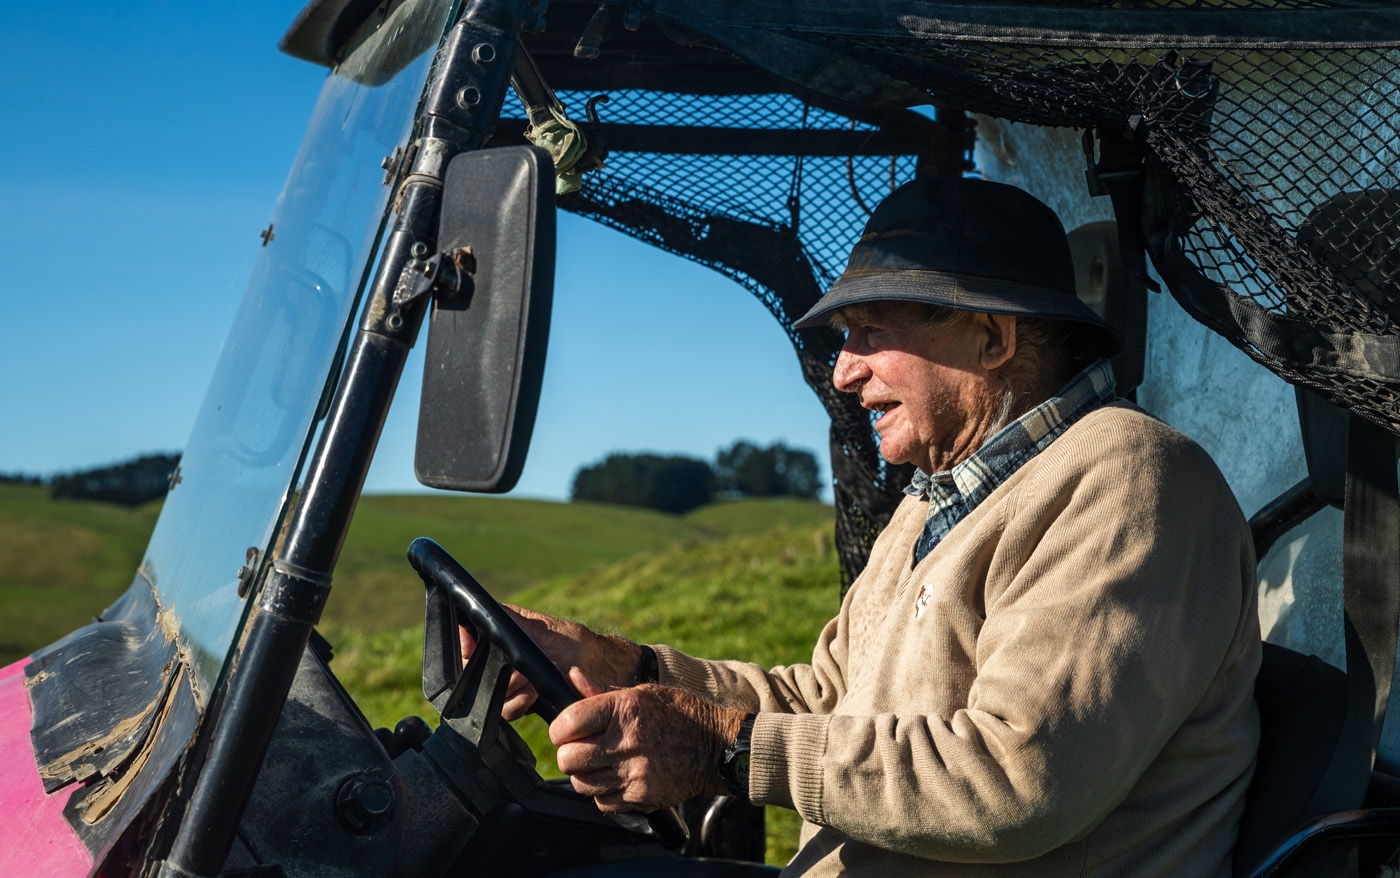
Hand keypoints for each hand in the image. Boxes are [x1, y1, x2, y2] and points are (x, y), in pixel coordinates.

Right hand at [458, 606, 641, 720]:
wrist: (604, 674)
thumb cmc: (577, 644)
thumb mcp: (544, 629)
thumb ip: (510, 623)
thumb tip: (478, 611)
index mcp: (506, 633)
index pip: (467, 641)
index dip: (466, 647)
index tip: (477, 649)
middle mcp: (504, 657)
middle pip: (473, 672)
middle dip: (493, 673)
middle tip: (518, 671)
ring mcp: (512, 682)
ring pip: (487, 694)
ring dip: (509, 691)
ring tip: (531, 684)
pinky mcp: (521, 703)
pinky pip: (504, 712)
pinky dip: (517, 705)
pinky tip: (534, 696)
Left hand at [550, 668, 746, 811]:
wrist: (717, 747)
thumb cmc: (681, 714)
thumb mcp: (644, 692)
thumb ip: (602, 691)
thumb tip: (572, 677)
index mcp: (625, 708)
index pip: (568, 722)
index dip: (560, 729)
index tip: (566, 730)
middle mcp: (628, 741)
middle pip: (569, 758)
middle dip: (569, 753)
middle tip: (581, 748)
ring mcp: (635, 773)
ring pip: (581, 783)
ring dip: (585, 775)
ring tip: (601, 763)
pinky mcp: (641, 796)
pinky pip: (602, 802)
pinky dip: (603, 793)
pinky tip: (617, 778)